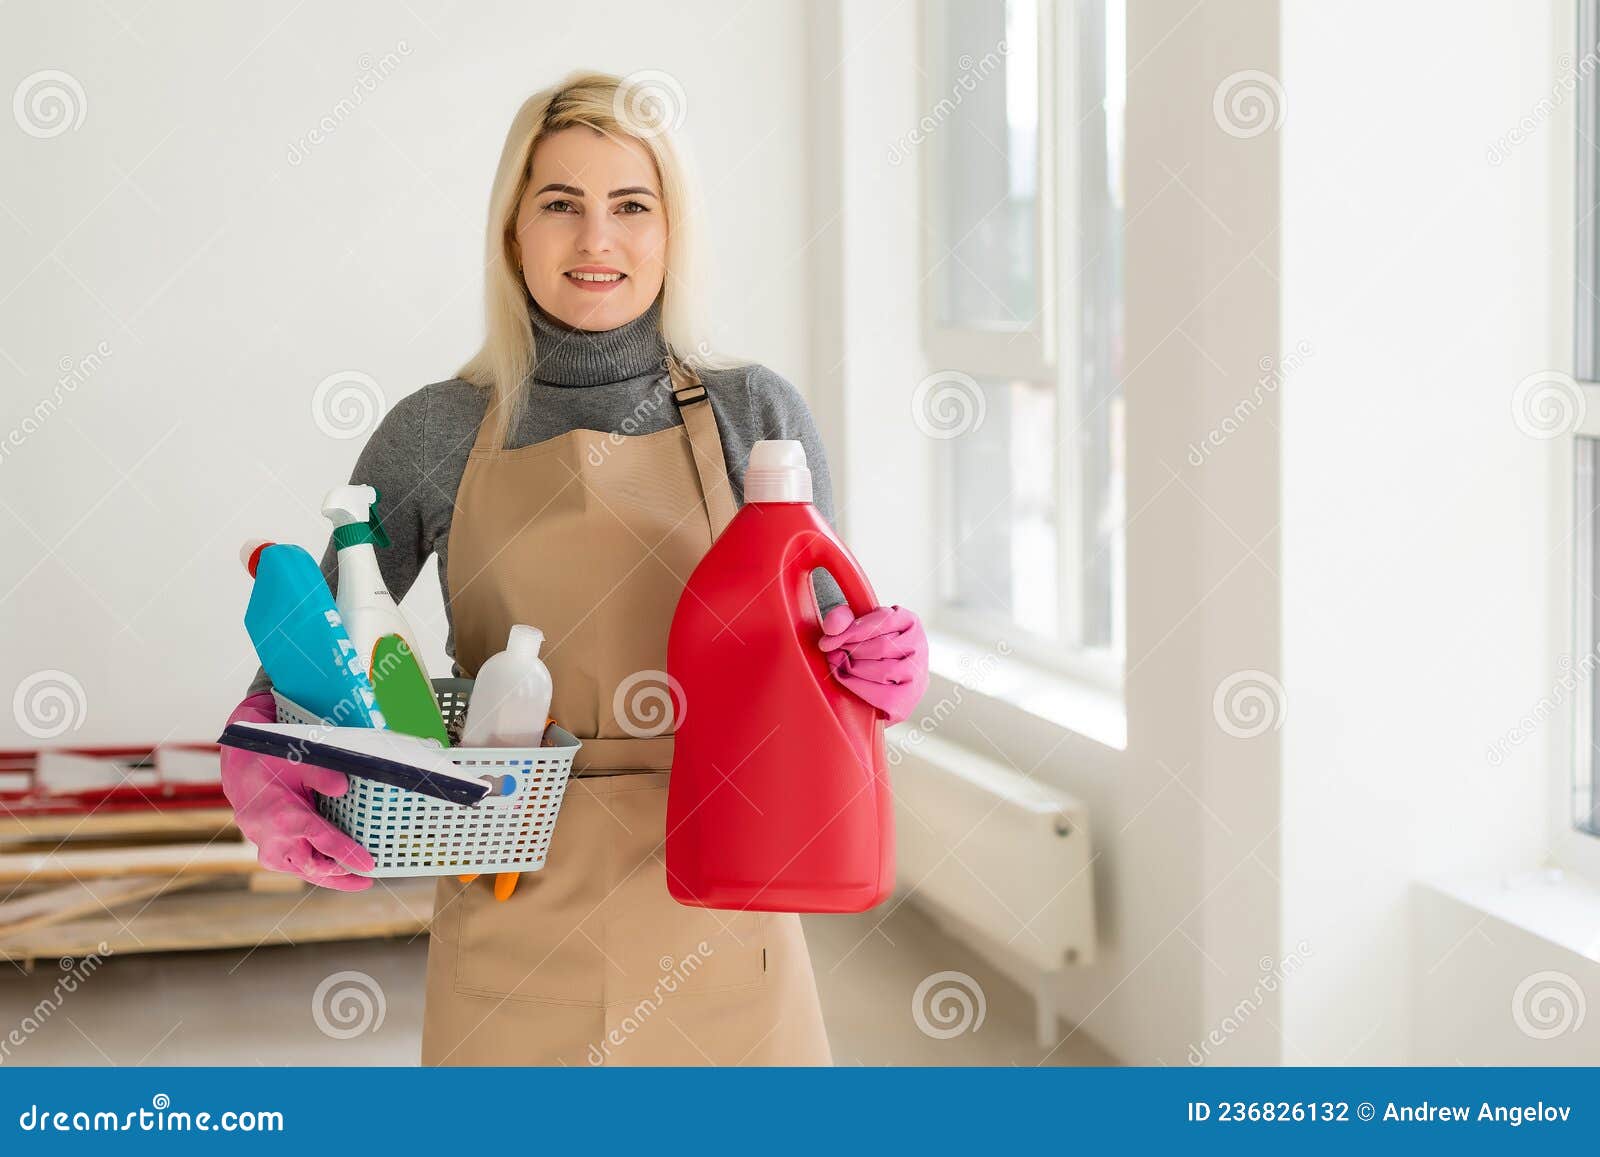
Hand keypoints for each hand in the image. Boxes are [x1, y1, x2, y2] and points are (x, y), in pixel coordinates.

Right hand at [220, 691, 375, 890]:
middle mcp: (274, 839)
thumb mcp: (300, 761)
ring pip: (303, 871)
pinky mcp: (268, 851)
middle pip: (314, 868)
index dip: (349, 855)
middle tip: (367, 881)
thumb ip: (324, 775)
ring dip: (329, 877)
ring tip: (356, 881)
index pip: (324, 843)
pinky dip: (316, 869)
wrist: (240, 770)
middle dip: (342, 878)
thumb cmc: (272, 763)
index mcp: (285, 817)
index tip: (369, 865)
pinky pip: (295, 865)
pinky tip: (336, 870)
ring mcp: (268, 848)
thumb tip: (344, 788)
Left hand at [817, 604, 928, 725]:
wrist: (872, 681)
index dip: (851, 632)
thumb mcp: (854, 627)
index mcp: (909, 622)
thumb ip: (842, 619)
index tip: (827, 643)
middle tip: (834, 656)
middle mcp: (920, 647)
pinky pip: (883, 696)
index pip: (883, 622)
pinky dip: (860, 689)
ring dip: (854, 670)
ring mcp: (918, 676)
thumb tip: (832, 628)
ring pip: (883, 672)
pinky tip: (850, 683)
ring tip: (841, 667)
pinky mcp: (909, 700)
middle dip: (851, 652)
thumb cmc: (864, 649)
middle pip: (882, 647)